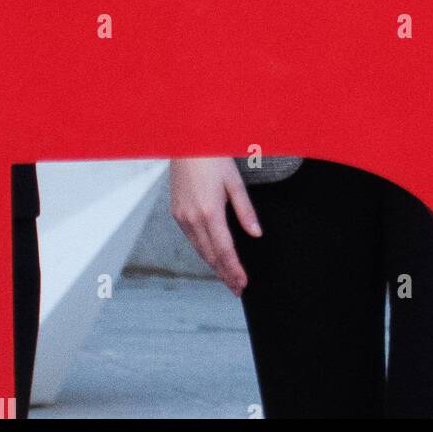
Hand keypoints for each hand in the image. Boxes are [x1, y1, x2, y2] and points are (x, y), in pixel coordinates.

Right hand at [170, 157, 261, 296]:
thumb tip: (256, 234)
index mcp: (210, 212)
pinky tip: (212, 255)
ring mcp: (182, 216)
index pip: (224, 251)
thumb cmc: (213, 158)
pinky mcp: (176, 212)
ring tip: (227, 277)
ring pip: (200, 249)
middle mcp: (193, 218)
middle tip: (237, 288)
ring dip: (214, 265)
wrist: (187, 143)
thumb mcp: (235, 182)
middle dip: (225, 274)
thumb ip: (246, 210)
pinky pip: (191, 239)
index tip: (242, 284)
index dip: (234, 270)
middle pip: (211, 255)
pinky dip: (203, 251)